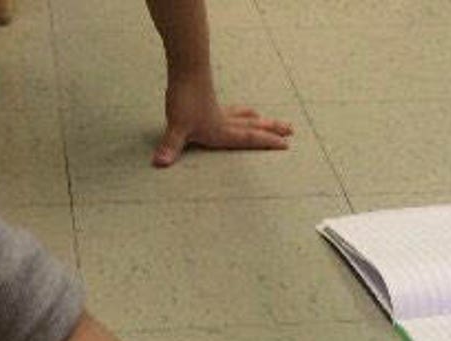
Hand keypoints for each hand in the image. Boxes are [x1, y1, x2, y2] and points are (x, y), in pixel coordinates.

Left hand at [153, 76, 292, 167]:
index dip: (267, 142)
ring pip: (246, 117)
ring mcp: (219, 110)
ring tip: (270, 120)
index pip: (249, 138)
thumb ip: (171, 146)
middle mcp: (225, 122)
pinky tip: (244, 110)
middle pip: (254, 126)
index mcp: (222, 131)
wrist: (186, 66)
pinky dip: (243, 111)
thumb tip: (159, 163)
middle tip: (291, 130)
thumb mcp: (176, 127)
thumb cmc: (184, 98)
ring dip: (259, 120)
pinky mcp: (212, 100)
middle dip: (272, 130)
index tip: (286, 144)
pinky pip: (233, 110)